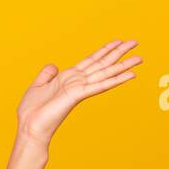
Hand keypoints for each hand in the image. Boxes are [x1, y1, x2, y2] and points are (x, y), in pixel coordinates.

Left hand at [15, 39, 141, 146]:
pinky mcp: (77, 95)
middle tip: (135, 42)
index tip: (118, 41)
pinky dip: (115, 80)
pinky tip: (130, 75)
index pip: (91, 61)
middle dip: (119, 53)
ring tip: (140, 58)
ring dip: (123, 65)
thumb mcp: (37, 86)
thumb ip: (47, 74)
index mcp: (69, 78)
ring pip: (105, 73)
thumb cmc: (32, 111)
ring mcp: (80, 89)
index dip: (105, 50)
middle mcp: (78, 82)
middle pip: (102, 64)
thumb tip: (54, 66)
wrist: (29, 127)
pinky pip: (99, 85)